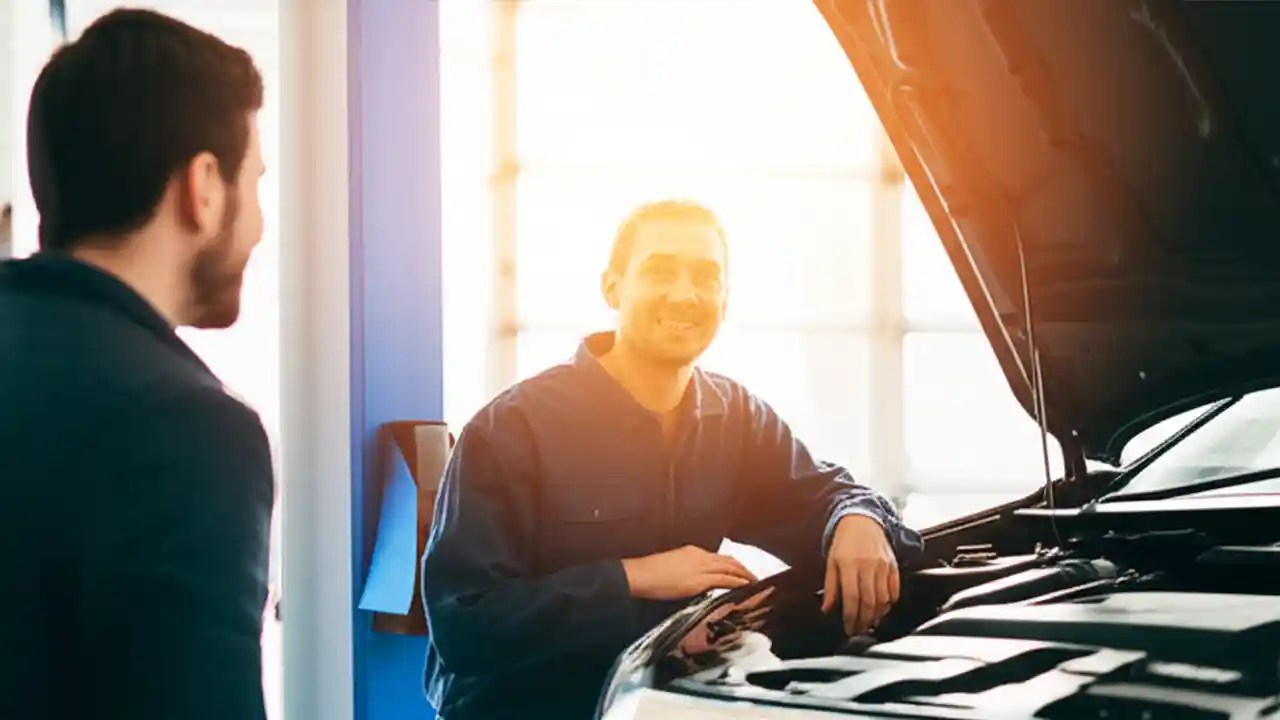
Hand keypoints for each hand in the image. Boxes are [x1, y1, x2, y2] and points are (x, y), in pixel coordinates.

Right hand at [622, 545, 757, 600]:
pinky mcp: (700, 581)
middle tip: (753, 576)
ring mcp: (701, 568)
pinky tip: (745, 586)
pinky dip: (738, 582)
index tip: (738, 570)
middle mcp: (700, 556)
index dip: (730, 563)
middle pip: (728, 560)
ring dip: (744, 575)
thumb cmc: (650, 573)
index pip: (717, 557)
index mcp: (692, 551)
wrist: (641, 575)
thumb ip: (685, 570)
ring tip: (754, 581)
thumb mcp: (671, 566)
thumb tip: (691, 580)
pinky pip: (725, 580)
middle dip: (742, 568)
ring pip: (730, 568)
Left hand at [820, 514, 899, 635]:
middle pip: (869, 602)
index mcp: (849, 565)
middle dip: (864, 621)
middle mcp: (867, 566)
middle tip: (859, 630)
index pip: (852, 598)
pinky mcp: (893, 564)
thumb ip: (830, 587)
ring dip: (877, 614)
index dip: (851, 618)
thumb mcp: (831, 561)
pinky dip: (890, 602)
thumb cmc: (844, 542)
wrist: (863, 520)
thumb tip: (827, 609)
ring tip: (869, 622)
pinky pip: (895, 589)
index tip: (849, 629)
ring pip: (883, 598)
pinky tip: (882, 608)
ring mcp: (882, 565)